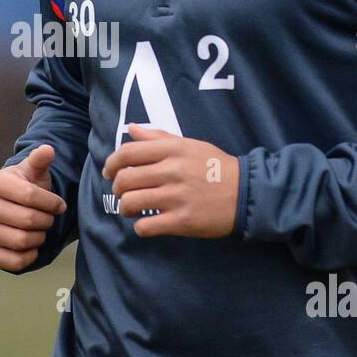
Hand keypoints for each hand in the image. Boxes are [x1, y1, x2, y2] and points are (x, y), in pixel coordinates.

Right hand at [0, 143, 67, 271]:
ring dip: (39, 238)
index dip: (51, 202)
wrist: (4, 208)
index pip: (29, 195)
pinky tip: (32, 246)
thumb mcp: (32, 173)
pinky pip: (13, 261)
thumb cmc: (23, 189)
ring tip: (41, 231)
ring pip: (21, 241)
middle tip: (49, 219)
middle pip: (27, 220)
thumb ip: (40, 161)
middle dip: (46, 221)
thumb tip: (48, 149)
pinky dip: (30, 256)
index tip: (60, 205)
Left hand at [101, 124, 238, 238]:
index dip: (111, 163)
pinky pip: (146, 226)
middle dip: (117, 188)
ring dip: (125, 208)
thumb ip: (158, 137)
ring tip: (131, 209)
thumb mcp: (190, 144)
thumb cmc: (216, 166)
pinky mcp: (182, 221)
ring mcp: (177, 197)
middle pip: (125, 179)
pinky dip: (140, 227)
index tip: (110, 172)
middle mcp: (172, 171)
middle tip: (123, 193)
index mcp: (172, 149)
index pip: (127, 153)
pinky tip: (147, 223)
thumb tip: (131, 128)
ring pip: (130, 203)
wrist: (247, 193)